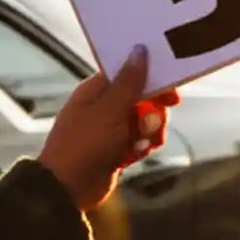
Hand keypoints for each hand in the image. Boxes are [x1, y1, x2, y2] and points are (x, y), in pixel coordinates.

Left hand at [38, 45, 180, 209]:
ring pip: (146, 120)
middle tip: (150, 125)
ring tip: (140, 144)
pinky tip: (135, 155)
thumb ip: (129, 82)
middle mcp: (104, 106)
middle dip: (153, 113)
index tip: (172, 95)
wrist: (67, 189)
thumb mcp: (109, 110)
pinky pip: (141, 139)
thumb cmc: (84, 144)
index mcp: (96, 90)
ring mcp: (111, 128)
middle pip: (144, 98)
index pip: (131, 73)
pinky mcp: (117, 148)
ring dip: (149, 132)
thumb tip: (139, 49)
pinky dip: (143, 146)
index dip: (153, 81)